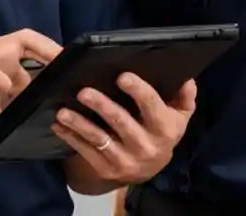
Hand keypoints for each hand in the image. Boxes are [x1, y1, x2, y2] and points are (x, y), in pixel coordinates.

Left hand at [52, 73, 196, 184]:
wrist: (150, 167)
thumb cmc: (162, 130)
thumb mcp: (179, 115)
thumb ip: (184, 96)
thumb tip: (186, 78)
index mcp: (165, 129)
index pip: (152, 106)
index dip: (138, 91)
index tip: (122, 76)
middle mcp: (146, 147)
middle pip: (121, 122)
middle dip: (102, 106)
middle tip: (84, 91)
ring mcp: (125, 161)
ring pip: (100, 139)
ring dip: (80, 124)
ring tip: (64, 111)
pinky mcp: (107, 169)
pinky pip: (86, 152)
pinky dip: (71, 137)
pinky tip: (59, 124)